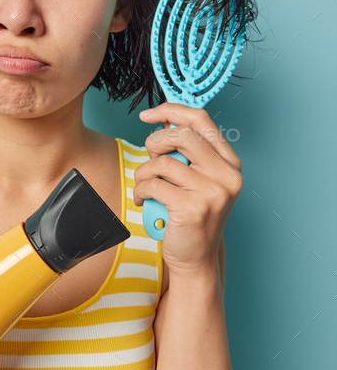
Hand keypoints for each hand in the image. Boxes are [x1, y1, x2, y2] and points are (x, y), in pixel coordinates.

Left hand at [134, 103, 242, 274]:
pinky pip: (154, 185)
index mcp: (229, 163)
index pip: (201, 120)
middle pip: (182, 135)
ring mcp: (212, 192)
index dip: (171, 110)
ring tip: (143, 185)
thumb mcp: (195, 179)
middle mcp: (226, 175)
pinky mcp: (193, 208)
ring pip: (163, 162)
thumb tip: (164, 119)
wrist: (195, 259)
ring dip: (143, 172)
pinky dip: (140, 190)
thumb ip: (187, 153)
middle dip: (155, 142)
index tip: (148, 115)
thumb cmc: (190, 215)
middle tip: (149, 158)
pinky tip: (142, 200)